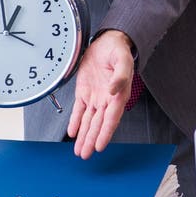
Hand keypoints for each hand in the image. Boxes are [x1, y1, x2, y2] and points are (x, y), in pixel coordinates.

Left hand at [67, 30, 133, 158]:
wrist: (108, 41)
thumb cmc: (118, 51)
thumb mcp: (123, 60)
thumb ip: (121, 75)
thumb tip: (114, 90)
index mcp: (118, 95)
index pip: (111, 118)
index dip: (105, 133)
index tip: (100, 146)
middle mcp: (106, 99)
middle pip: (98, 124)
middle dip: (91, 140)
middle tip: (85, 155)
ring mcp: (95, 97)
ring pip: (88, 121)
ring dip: (84, 136)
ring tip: (79, 151)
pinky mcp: (84, 92)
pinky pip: (79, 110)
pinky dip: (75, 122)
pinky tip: (72, 133)